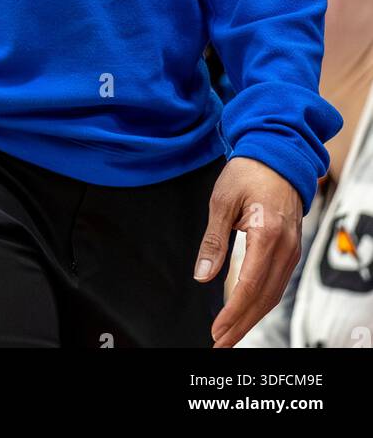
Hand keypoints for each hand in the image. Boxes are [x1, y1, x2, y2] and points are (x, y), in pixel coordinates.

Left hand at [193, 155, 301, 347]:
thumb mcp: (222, 200)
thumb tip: (202, 274)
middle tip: (221, 342)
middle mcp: (286, 246)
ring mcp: (293, 249)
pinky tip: (248, 309)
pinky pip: (278, 282)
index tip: (217, 329)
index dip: (233, 312)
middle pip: (265, 297)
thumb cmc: (249, 171)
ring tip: (231, 333)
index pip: (251, 285)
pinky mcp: (292, 248)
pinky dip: (262, 301)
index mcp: (268, 233)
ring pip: (274, 294)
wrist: (277, 154)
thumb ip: (214, 240)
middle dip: (242, 324)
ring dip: (252, 317)